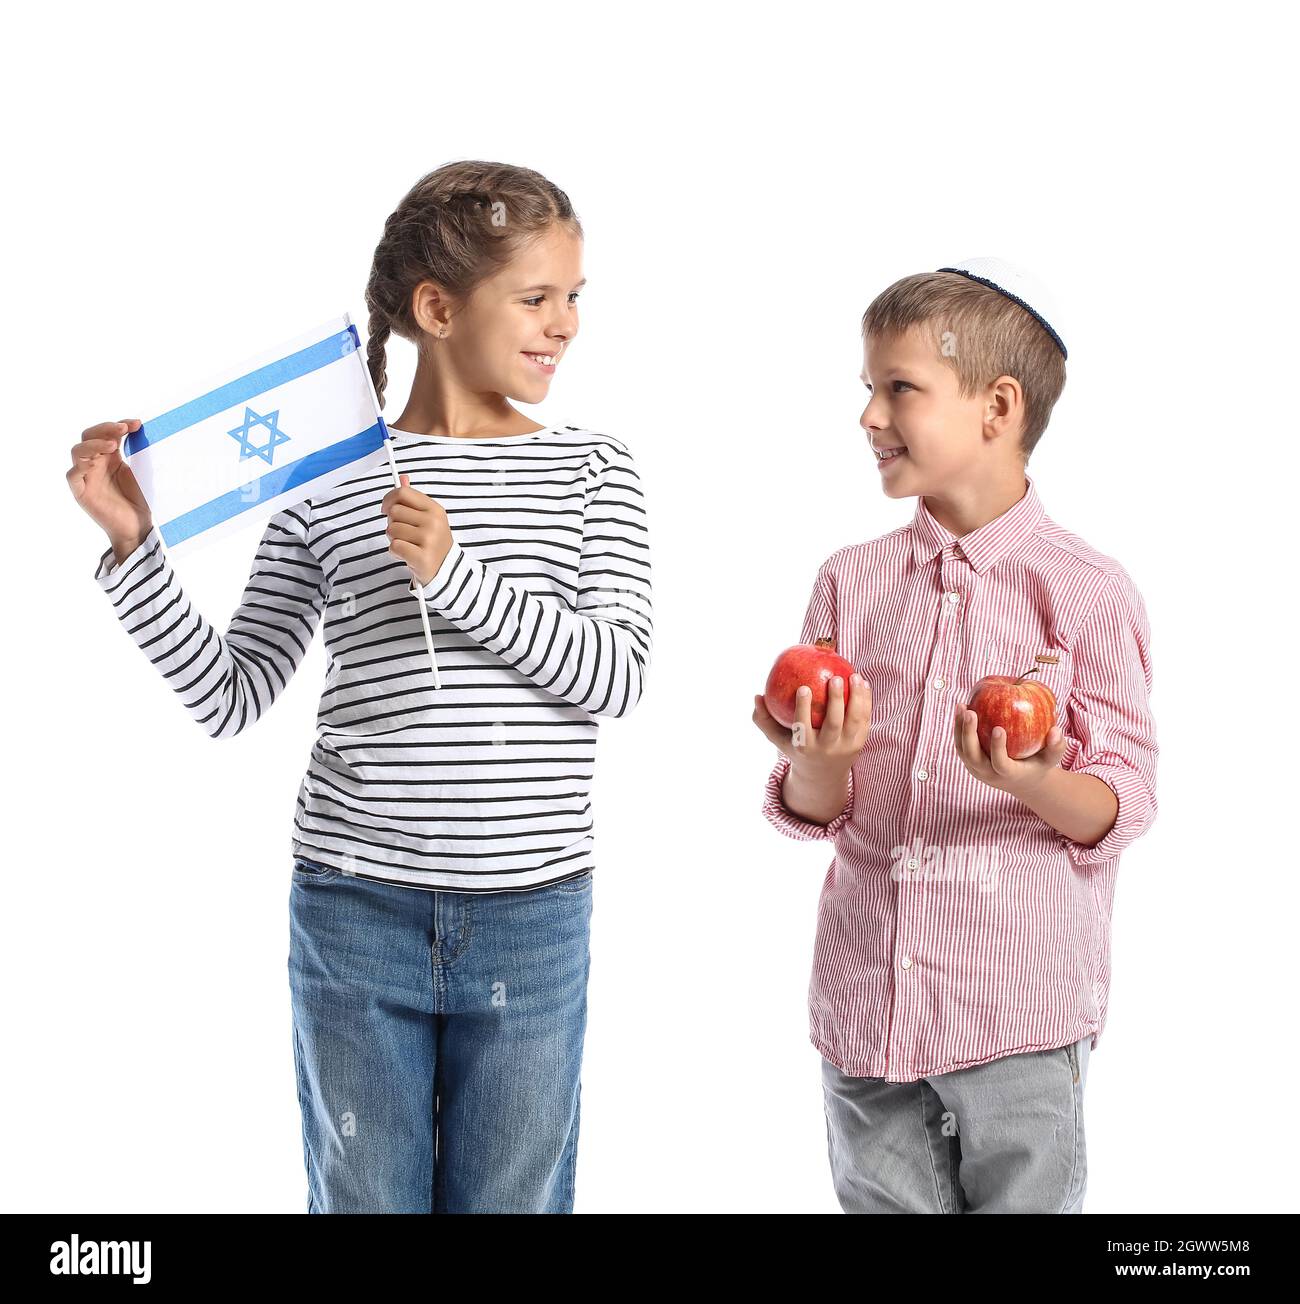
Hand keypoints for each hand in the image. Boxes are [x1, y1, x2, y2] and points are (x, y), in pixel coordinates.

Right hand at [67, 420, 153, 550]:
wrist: (138, 527)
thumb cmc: (140, 501)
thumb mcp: (141, 473)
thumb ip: (138, 453)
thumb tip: (144, 431)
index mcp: (111, 457)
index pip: (107, 433)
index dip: (119, 425)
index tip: (137, 423)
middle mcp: (96, 463)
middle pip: (89, 436)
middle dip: (105, 429)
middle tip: (124, 430)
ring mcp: (86, 477)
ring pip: (78, 452)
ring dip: (93, 444)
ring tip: (111, 444)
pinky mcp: (81, 493)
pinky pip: (72, 475)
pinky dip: (80, 466)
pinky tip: (93, 464)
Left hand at [381, 473, 452, 587]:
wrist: (445, 569)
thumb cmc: (432, 541)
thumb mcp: (427, 517)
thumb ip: (413, 498)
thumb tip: (403, 478)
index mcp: (434, 509)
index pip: (403, 493)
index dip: (389, 499)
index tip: (385, 509)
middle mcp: (433, 522)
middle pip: (394, 512)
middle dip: (392, 523)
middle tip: (402, 533)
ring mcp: (429, 539)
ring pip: (391, 530)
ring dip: (393, 539)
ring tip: (406, 544)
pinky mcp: (422, 557)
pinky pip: (394, 546)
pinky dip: (395, 552)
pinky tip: (406, 555)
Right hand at [752, 673, 871, 780]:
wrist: (823, 776)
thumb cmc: (797, 748)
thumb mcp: (778, 739)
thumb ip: (764, 719)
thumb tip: (757, 696)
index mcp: (805, 747)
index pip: (803, 726)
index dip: (803, 707)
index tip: (803, 687)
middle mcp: (827, 749)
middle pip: (834, 724)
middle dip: (836, 700)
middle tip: (834, 677)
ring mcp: (846, 748)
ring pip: (854, 721)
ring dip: (857, 697)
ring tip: (855, 676)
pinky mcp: (860, 744)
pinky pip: (865, 720)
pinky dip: (866, 702)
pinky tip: (863, 684)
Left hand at [953, 704, 1067, 796]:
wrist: (1021, 780)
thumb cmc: (1039, 764)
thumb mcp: (1052, 758)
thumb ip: (1057, 746)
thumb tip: (1056, 730)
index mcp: (1009, 775)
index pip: (1000, 763)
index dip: (998, 748)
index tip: (998, 728)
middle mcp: (988, 774)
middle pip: (973, 757)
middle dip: (969, 735)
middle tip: (971, 712)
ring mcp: (976, 769)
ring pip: (962, 750)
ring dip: (959, 728)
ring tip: (962, 706)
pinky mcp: (969, 761)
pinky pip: (960, 743)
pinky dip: (958, 726)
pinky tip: (961, 707)